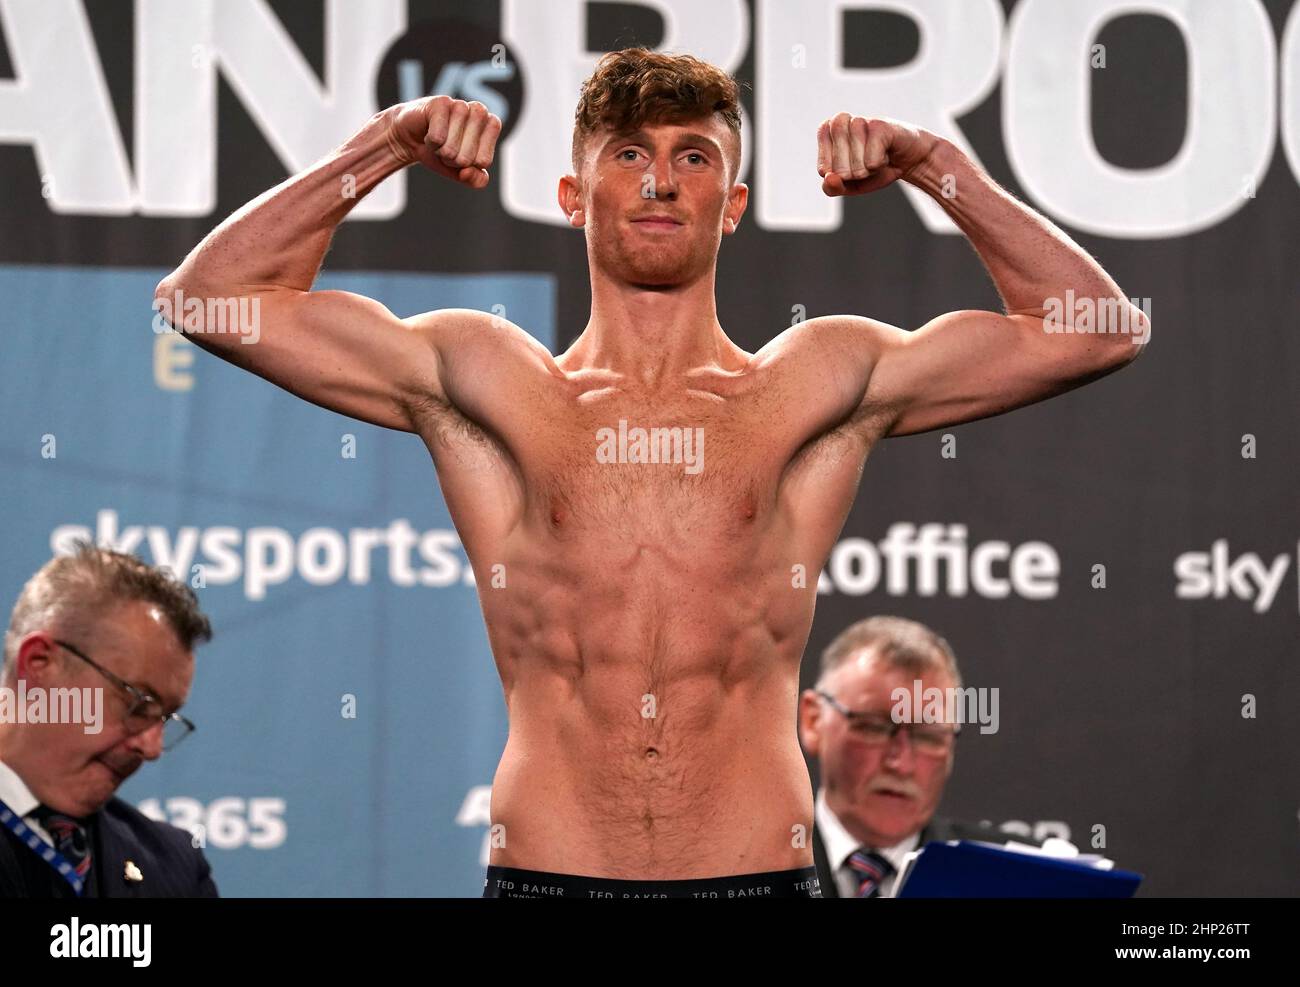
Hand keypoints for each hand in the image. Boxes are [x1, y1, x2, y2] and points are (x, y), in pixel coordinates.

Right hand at [386, 96, 501, 188]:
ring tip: (438, 139)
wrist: (413, 139)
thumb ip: (477, 180)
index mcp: (492, 125)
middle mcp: (480, 112)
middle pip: (468, 157)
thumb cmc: (442, 152)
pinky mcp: (442, 102)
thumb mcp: (462, 173)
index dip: (467, 165)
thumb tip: (467, 172)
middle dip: (452, 159)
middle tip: (445, 146)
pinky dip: (430, 143)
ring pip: (452, 149)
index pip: (483, 161)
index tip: (460, 153)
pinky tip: (428, 132)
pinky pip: (438, 138)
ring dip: (440, 151)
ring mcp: (461, 104)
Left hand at [816, 114, 939, 196]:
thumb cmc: (874, 169)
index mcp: (826, 133)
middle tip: (866, 163)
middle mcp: (840, 122)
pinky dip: (879, 165)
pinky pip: (871, 161)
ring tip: (876, 157)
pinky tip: (886, 154)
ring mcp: (859, 122)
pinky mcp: (878, 125)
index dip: (839, 178)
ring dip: (867, 169)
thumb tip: (829, 178)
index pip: (823, 168)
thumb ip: (832, 188)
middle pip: (837, 168)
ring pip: (854, 164)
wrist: (907, 161)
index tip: (851, 168)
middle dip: (854, 175)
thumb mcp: (849, 185)